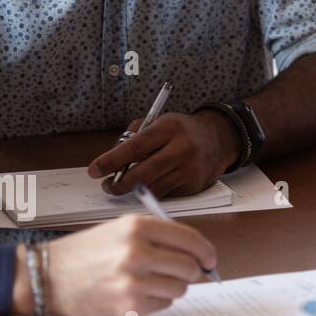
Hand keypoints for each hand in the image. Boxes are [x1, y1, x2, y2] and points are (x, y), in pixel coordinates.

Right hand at [27, 214, 217, 315]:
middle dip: (190, 271)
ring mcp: (132, 281)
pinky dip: (158, 301)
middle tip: (181, 271)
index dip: (206, 251)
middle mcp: (136, 252)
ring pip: (179, 288)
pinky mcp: (127, 306)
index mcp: (137, 227)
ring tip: (153, 281)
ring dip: (173, 287)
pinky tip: (139, 293)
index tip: (210, 259)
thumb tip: (196, 251)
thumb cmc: (86, 252)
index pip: (190, 239)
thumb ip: (159, 235)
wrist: (48, 276)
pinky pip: (163, 305)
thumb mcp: (122, 228)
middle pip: (189, 267)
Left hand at [87, 110, 241, 197]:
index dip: (111, 161)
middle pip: (142, 173)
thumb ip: (136, 135)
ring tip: (121, 187)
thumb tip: (112, 158)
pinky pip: (165, 193)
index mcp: (169, 127)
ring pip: (152, 187)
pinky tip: (147, 187)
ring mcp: (190, 168)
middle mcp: (182, 148)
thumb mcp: (161, 121)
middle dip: (119, 183)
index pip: (134, 147)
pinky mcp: (194, 184)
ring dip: (132, 191)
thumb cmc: (183, 130)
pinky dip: (152, 192)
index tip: (94, 170)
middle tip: (107, 185)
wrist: (220, 139)